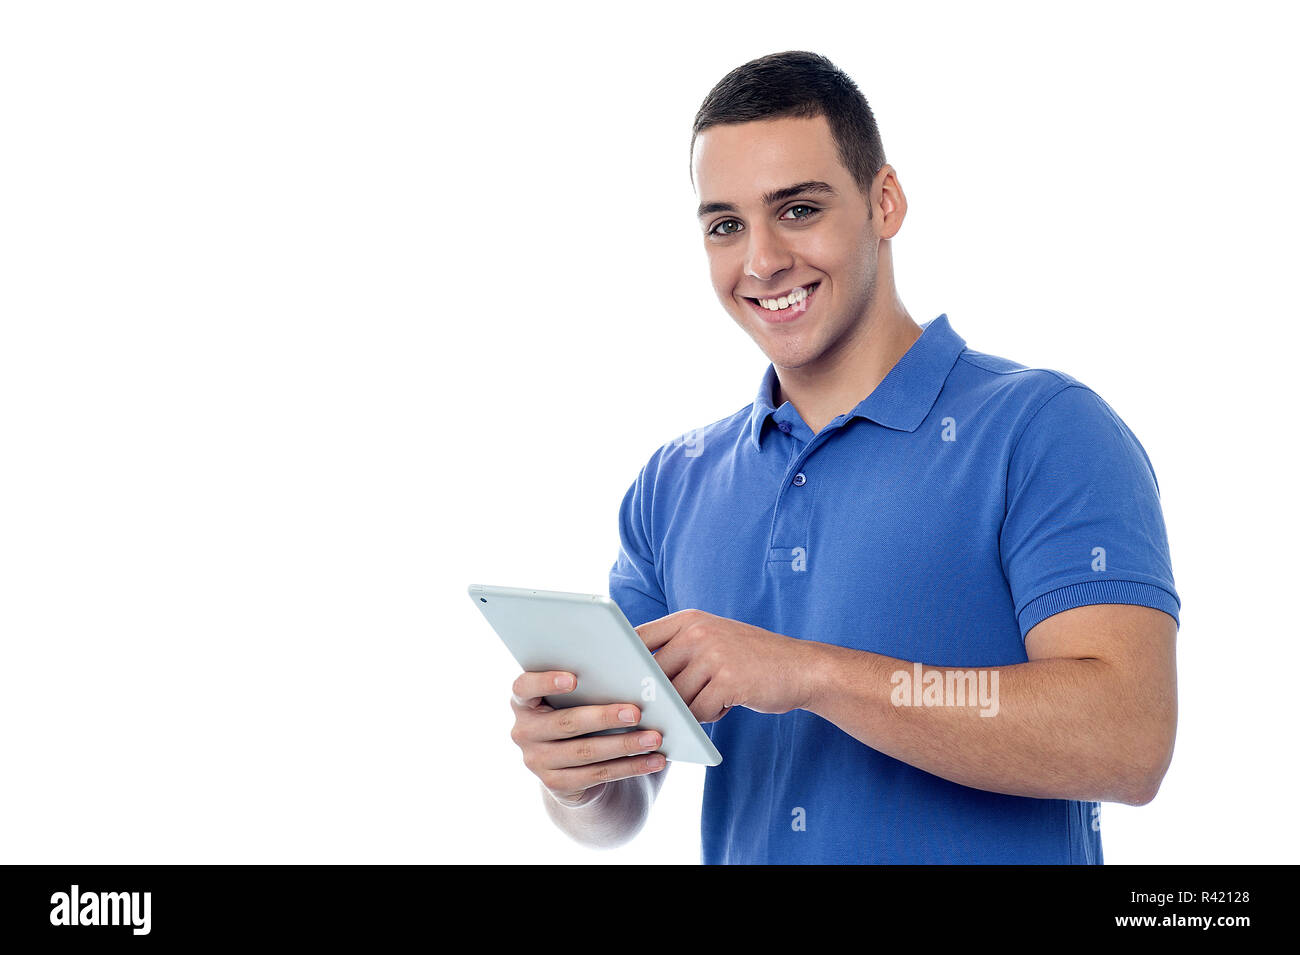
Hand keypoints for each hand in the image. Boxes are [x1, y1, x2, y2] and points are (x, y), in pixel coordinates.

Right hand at [509, 670, 666, 805]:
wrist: (569, 761)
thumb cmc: (577, 710)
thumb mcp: (572, 697)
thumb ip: (587, 684)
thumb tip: (632, 671)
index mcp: (523, 701)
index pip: (524, 688)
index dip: (546, 682)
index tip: (573, 679)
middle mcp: (523, 731)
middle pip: (565, 722)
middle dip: (604, 717)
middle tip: (636, 712)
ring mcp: (536, 761)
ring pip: (585, 752)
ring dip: (624, 745)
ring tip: (654, 738)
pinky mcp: (556, 784)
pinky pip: (598, 774)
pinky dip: (631, 767)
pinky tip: (654, 760)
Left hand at [636, 609, 815, 722]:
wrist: (802, 667)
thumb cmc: (750, 659)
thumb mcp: (712, 639)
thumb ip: (677, 651)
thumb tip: (633, 682)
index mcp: (689, 619)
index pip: (638, 639)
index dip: (624, 663)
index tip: (620, 682)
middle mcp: (698, 632)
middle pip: (654, 676)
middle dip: (661, 697)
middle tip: (673, 705)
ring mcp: (713, 655)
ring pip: (676, 698)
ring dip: (689, 708)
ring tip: (714, 697)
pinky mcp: (728, 681)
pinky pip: (699, 712)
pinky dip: (709, 716)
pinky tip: (728, 703)